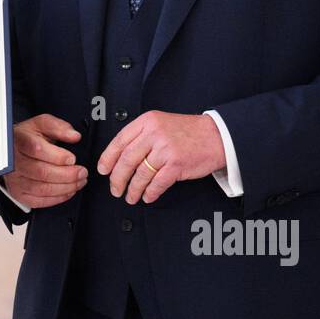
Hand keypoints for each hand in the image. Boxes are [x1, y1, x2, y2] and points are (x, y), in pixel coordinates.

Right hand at [2, 114, 86, 207]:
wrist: (10, 151)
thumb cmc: (27, 138)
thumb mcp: (41, 124)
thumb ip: (59, 127)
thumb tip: (74, 136)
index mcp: (19, 142)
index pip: (37, 150)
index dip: (58, 156)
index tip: (72, 158)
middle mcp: (14, 163)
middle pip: (42, 172)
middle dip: (67, 174)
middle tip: (82, 172)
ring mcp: (15, 180)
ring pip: (42, 188)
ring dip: (66, 187)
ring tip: (79, 182)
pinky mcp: (19, 194)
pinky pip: (39, 201)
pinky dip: (57, 198)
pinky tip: (68, 191)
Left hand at [97, 111, 224, 204]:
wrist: (216, 135)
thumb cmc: (189, 131)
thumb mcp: (161, 123)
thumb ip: (142, 136)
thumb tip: (120, 157)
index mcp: (147, 122)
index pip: (119, 141)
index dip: (107, 158)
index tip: (103, 170)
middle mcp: (154, 134)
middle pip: (126, 160)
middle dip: (117, 178)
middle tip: (115, 189)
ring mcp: (165, 149)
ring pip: (140, 174)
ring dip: (133, 189)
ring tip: (130, 196)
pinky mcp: (176, 164)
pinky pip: (157, 183)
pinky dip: (150, 192)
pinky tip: (147, 196)